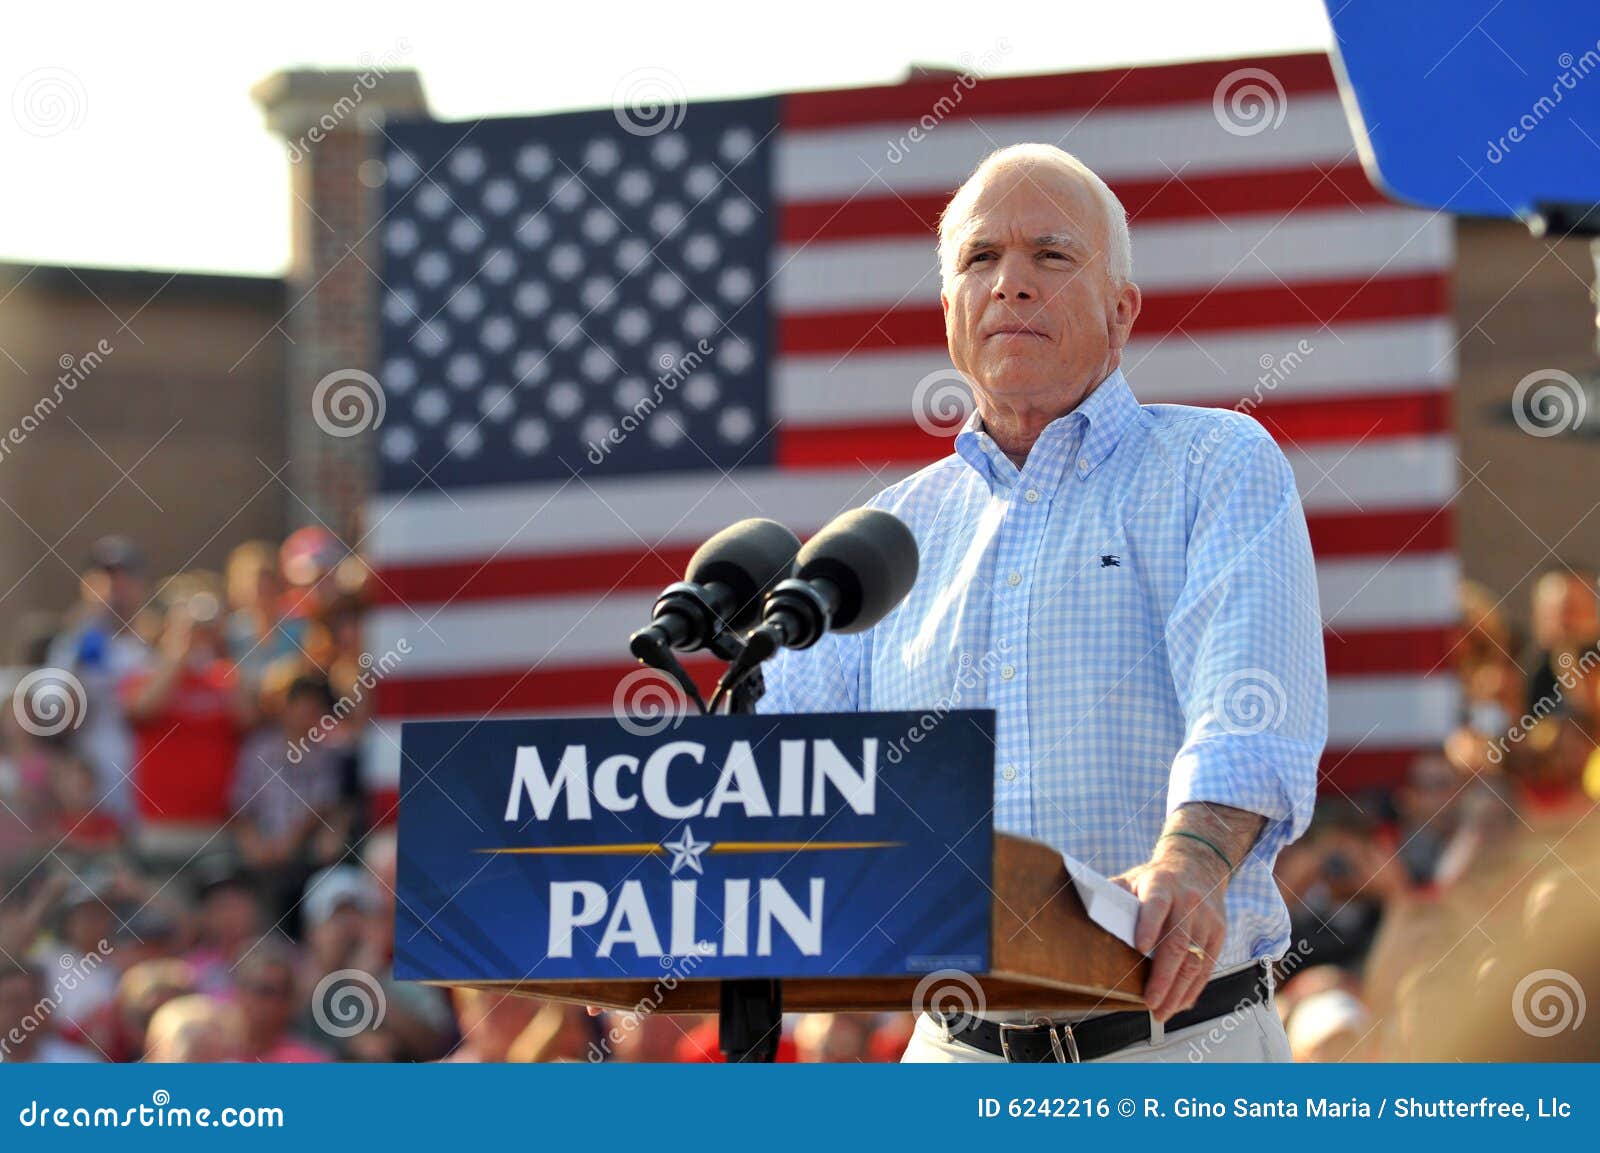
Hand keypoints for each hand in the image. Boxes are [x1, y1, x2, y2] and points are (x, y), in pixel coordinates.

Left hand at [1109, 839, 1229, 1021]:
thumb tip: (1087, 912)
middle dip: (1163, 976)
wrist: (1197, 867)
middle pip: (1178, 942)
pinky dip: (1193, 989)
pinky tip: (1180, 1003)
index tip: (1140, 947)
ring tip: (1161, 1012)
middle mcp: (1188, 901)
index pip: (1156, 904)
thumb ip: (1113, 896)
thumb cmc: (1157, 879)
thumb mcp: (1133, 878)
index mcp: (1162, 884)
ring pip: (1195, 960)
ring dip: (1178, 991)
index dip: (1149, 926)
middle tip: (1149, 1001)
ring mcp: (1206, 919)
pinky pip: (1207, 967)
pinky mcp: (1218, 934)